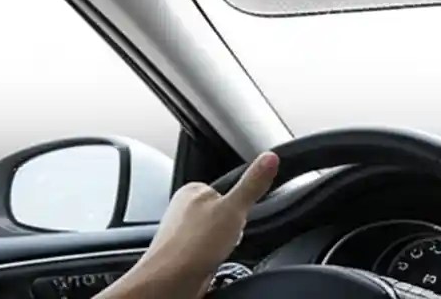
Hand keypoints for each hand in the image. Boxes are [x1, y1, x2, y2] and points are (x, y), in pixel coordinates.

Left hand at [104, 152, 278, 298]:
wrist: (169, 283)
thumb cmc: (193, 245)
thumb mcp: (234, 209)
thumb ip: (252, 184)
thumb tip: (270, 157)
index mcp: (192, 190)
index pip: (228, 192)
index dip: (238, 208)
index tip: (236, 218)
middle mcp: (182, 210)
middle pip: (224, 215)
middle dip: (231, 230)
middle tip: (225, 238)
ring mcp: (181, 234)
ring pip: (217, 236)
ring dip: (222, 247)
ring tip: (215, 253)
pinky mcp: (182, 256)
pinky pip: (209, 254)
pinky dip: (213, 259)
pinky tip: (209, 263)